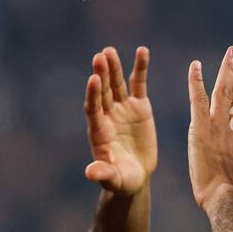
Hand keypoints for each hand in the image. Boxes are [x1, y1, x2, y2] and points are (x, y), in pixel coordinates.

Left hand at [85, 46, 155, 195]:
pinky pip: (138, 84)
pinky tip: (142, 51)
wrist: (135, 176)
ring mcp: (122, 109)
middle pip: (103, 92)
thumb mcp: (114, 179)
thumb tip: (90, 173)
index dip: (93, 95)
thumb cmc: (121, 180)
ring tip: (110, 51)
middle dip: (102, 75)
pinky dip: (140, 68)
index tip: (93, 79)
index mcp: (99, 131)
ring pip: (117, 84)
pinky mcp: (139, 106)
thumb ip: (103, 174)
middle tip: (100, 56)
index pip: (93, 109)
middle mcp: (108, 116)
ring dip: (114, 67)